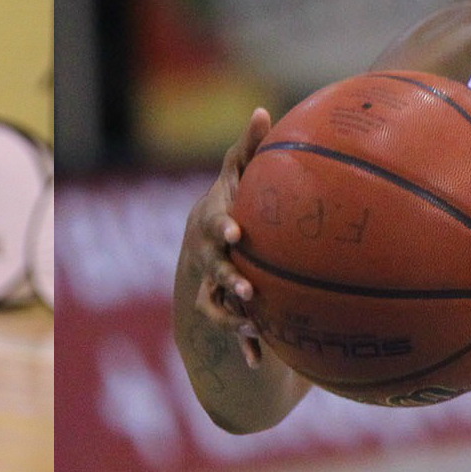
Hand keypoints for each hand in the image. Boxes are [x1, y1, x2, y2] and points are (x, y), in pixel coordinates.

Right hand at [181, 108, 272, 369]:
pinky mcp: (224, 308)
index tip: (238, 233)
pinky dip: (243, 345)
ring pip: (216, 304)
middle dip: (228, 279)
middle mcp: (208, 256)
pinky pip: (231, 330)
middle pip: (213, 269)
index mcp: (213, 224)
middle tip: (248, 288)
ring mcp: (212, 284)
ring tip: (254, 323)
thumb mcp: (236, 172)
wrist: (206, 242)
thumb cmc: (231, 201)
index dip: (223, 229)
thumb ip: (249, 146)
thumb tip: (263, 110)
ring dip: (232, 316)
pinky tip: (258, 362)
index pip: (215, 225)